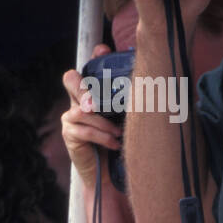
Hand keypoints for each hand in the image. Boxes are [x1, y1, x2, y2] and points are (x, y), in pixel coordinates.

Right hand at [60, 46, 122, 189]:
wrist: (110, 173)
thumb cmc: (122, 141)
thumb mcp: (128, 119)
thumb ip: (132, 101)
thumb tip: (152, 81)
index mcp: (92, 92)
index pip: (88, 67)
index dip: (94, 57)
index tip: (103, 50)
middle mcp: (78, 101)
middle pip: (70, 79)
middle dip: (83, 86)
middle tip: (96, 101)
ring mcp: (71, 117)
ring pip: (81, 110)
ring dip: (102, 122)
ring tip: (118, 132)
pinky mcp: (70, 135)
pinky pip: (83, 130)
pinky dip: (101, 136)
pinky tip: (114, 143)